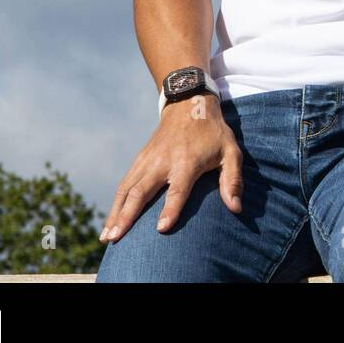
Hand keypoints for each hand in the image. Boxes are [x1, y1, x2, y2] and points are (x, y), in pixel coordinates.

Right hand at [100, 94, 242, 243]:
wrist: (189, 104)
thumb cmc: (214, 133)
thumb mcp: (231, 152)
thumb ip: (233, 179)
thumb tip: (236, 208)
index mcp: (187, 161)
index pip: (178, 189)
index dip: (170, 209)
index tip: (160, 229)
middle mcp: (163, 161)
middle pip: (142, 191)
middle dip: (128, 215)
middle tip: (116, 238)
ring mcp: (148, 160)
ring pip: (127, 189)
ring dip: (116, 213)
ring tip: (107, 237)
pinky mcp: (140, 159)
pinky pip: (124, 183)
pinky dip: (116, 202)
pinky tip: (111, 220)